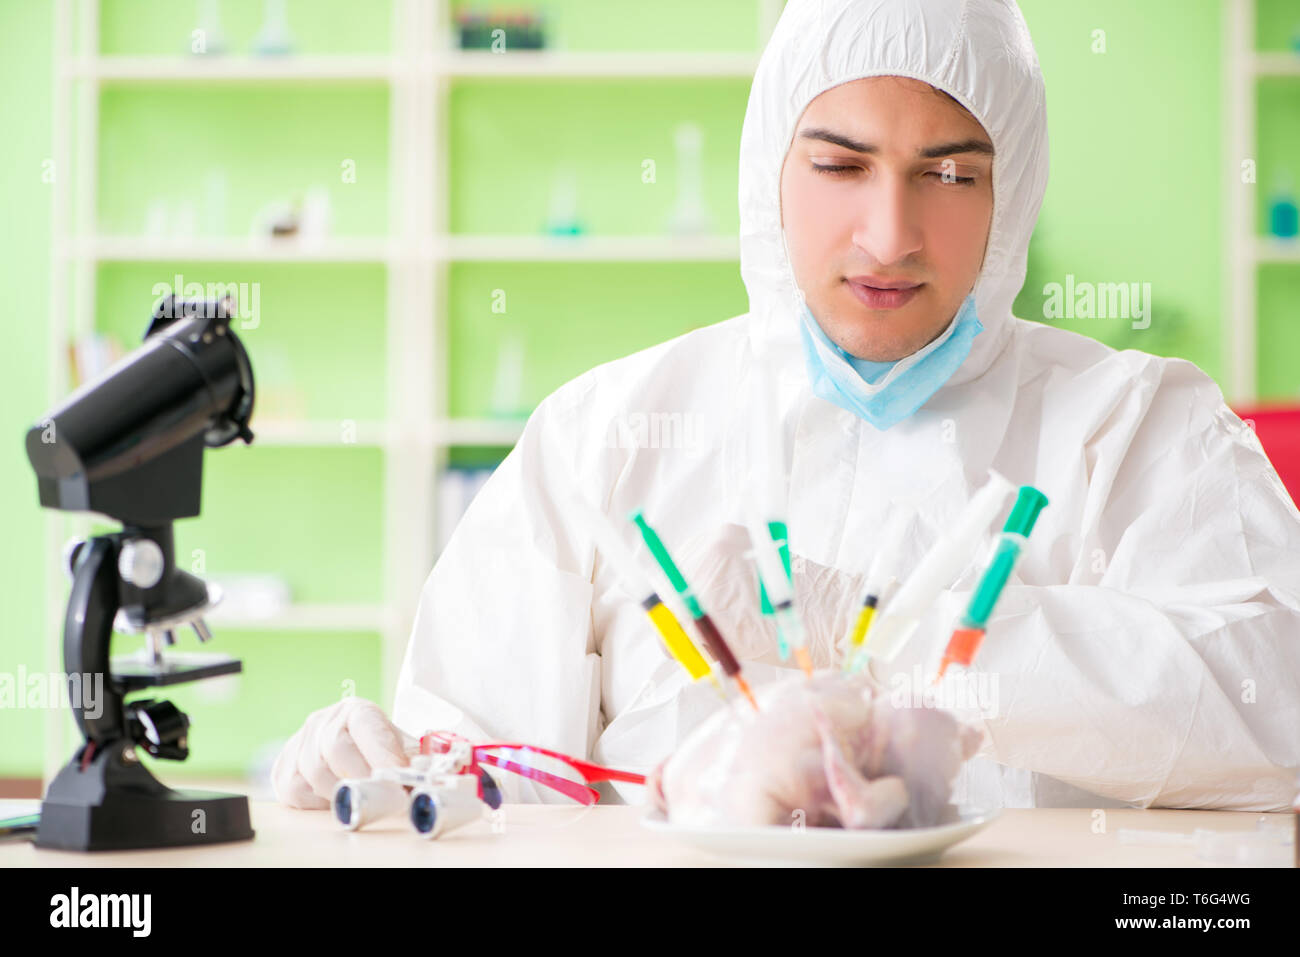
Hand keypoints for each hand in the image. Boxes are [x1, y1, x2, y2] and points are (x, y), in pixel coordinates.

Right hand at [271, 697, 413, 809]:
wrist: (349, 748)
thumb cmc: (379, 751)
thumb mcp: (400, 747)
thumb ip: (414, 759)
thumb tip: (429, 777)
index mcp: (358, 711)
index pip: (368, 727)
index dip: (383, 756)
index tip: (399, 781)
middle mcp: (324, 720)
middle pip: (335, 748)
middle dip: (361, 779)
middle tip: (382, 799)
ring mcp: (300, 742)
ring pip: (314, 772)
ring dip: (340, 794)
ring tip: (360, 801)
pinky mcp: (283, 767)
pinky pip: (295, 790)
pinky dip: (316, 803)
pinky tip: (333, 801)